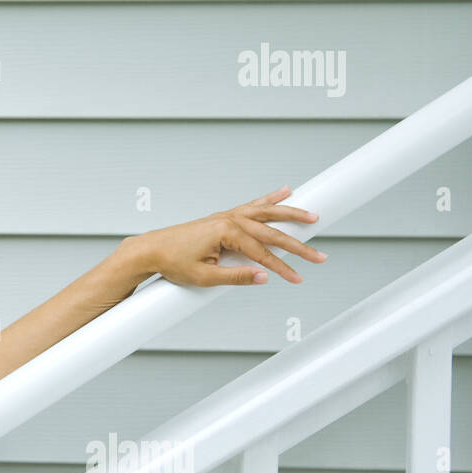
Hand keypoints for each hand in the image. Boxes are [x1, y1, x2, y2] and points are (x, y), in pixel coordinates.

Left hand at [129, 185, 326, 286]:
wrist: (151, 250)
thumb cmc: (173, 263)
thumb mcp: (205, 277)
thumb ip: (237, 277)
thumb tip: (265, 278)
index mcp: (226, 232)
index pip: (262, 254)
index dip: (283, 269)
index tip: (298, 279)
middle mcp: (229, 219)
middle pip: (271, 232)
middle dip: (298, 245)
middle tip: (320, 257)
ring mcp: (226, 216)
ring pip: (266, 213)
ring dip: (291, 214)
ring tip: (313, 216)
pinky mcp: (223, 217)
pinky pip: (252, 206)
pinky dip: (269, 199)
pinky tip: (285, 192)